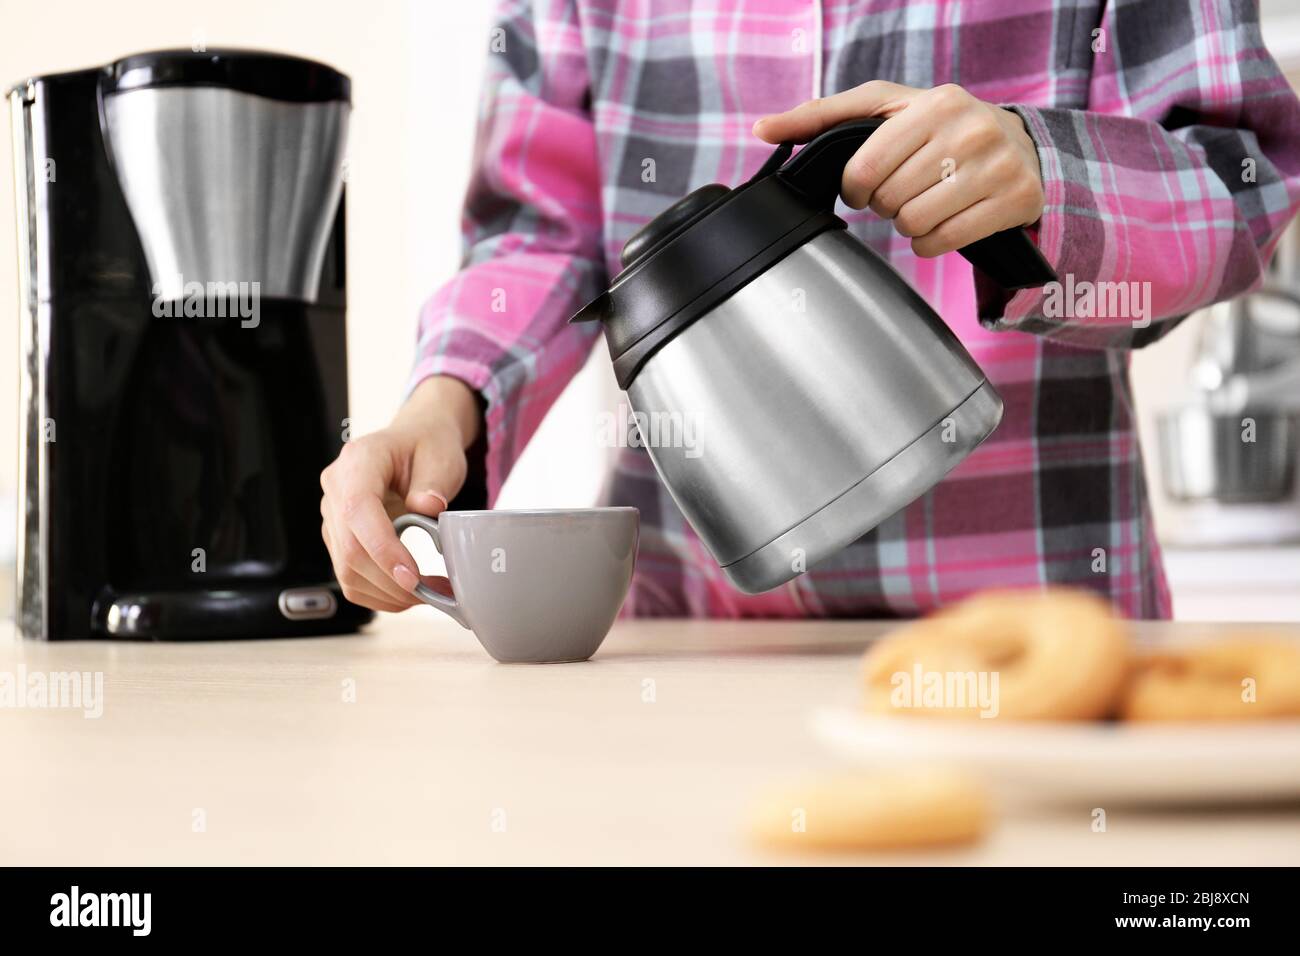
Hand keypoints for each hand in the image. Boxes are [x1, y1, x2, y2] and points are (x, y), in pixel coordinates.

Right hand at [320, 375, 479, 611]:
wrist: (414, 442)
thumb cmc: (426, 446)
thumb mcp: (441, 455)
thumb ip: (434, 482)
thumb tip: (427, 507)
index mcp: (358, 462)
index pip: (357, 510)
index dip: (382, 549)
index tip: (412, 577)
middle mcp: (336, 488)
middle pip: (349, 549)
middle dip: (390, 581)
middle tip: (432, 593)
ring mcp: (332, 515)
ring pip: (346, 570)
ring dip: (387, 594)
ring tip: (428, 594)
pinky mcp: (338, 538)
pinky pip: (350, 577)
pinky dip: (379, 594)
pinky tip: (407, 594)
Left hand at [754, 81, 1043, 256]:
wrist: (1020, 146)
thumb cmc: (937, 128)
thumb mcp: (885, 110)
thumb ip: (821, 117)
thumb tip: (761, 129)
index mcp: (934, 104)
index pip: (864, 168)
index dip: (854, 189)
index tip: (863, 186)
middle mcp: (970, 130)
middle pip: (889, 200)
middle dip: (886, 204)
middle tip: (902, 192)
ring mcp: (996, 166)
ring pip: (914, 224)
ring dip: (908, 225)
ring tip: (922, 204)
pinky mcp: (1014, 200)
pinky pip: (944, 242)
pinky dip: (931, 242)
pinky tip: (942, 222)